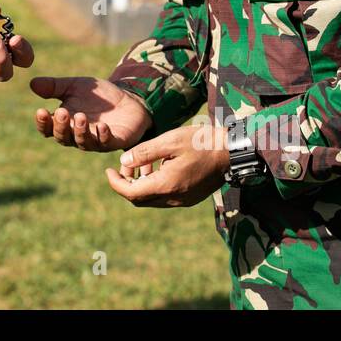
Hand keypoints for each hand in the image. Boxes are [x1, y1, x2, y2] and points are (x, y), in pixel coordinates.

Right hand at [31, 76, 150, 150]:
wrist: (129, 98)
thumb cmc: (98, 96)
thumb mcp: (75, 86)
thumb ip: (55, 86)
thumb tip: (32, 83)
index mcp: (65, 123)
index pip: (48, 128)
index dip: (43, 123)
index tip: (40, 110)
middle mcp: (77, 135)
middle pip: (63, 137)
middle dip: (61, 126)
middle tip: (62, 111)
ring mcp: (95, 141)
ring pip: (82, 142)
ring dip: (80, 131)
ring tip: (80, 117)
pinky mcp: (114, 141)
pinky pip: (105, 143)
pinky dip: (102, 136)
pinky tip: (101, 126)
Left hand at [104, 125, 228, 207]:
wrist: (232, 151)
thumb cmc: (201, 141)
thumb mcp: (170, 140)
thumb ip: (145, 152)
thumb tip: (124, 162)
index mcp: (166, 185)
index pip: (131, 193)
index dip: (115, 183)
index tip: (107, 170)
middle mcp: (174, 198)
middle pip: (139, 199)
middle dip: (126, 184)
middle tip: (122, 166)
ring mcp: (183, 200)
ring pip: (152, 199)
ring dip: (141, 184)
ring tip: (141, 163)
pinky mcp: (191, 198)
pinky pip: (165, 197)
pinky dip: (155, 185)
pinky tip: (159, 167)